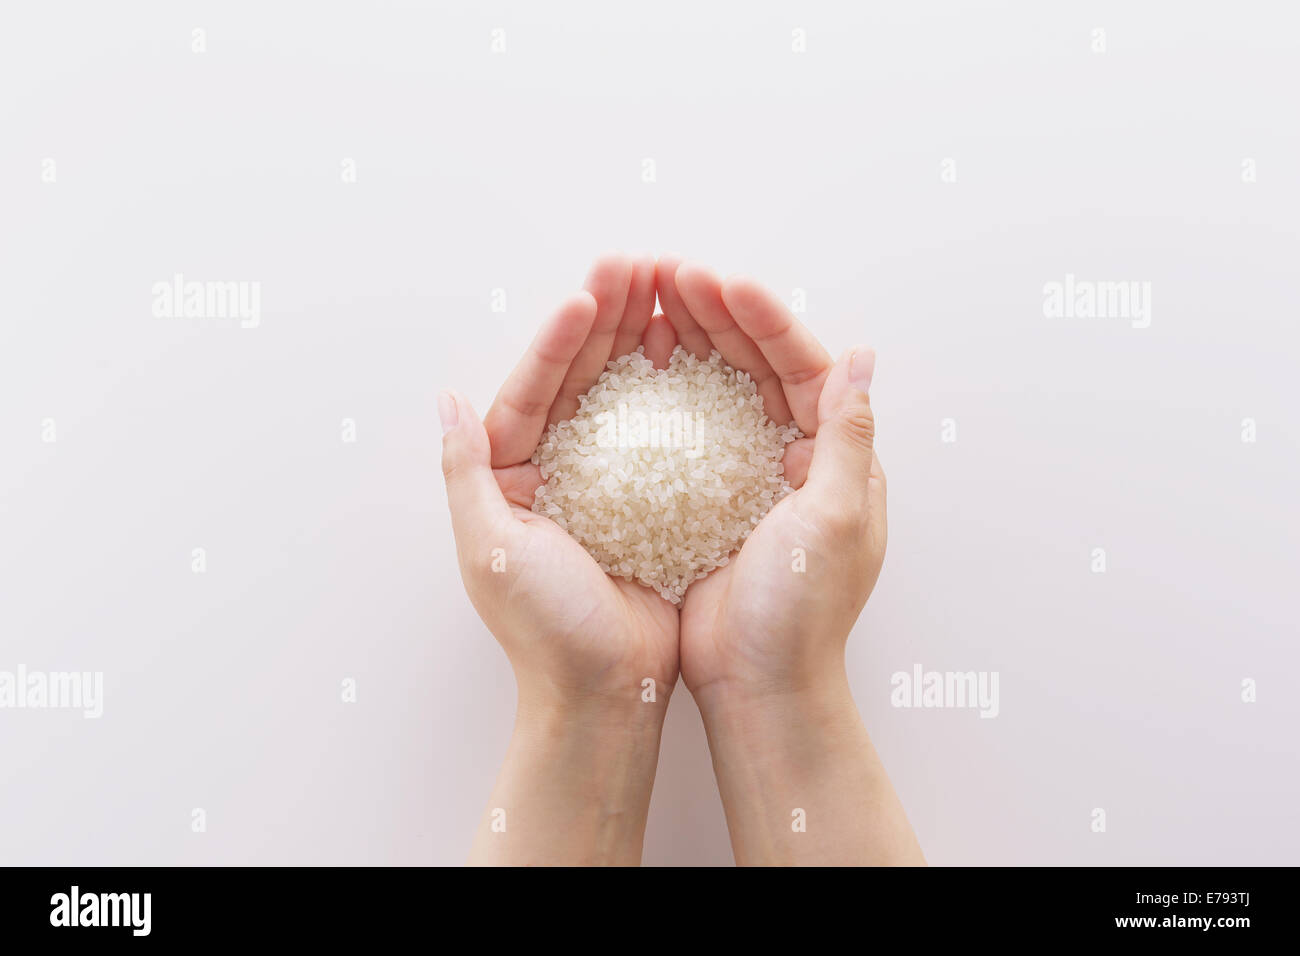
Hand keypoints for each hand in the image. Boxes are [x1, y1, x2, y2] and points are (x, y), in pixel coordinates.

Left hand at [442, 254, 683, 864]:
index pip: (530, 391)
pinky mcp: (652, 500)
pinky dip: (679, 390)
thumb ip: (466, 474)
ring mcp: (606, 483)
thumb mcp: (491, 551)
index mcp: (510, 478)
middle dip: (607, 320)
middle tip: (639, 267)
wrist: (608, 694)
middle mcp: (555, 472)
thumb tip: (446, 400)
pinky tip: (700, 354)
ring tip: (672, 290)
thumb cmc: (546, 633)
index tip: (591, 293)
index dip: (559, 340)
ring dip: (644, 341)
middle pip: (579, 380)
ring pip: (623, 395)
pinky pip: (663, 432)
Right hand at [656, 257, 884, 699]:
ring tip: (644, 301)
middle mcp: (795, 458)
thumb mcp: (835, 521)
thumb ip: (848, 436)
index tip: (719, 282)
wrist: (758, 685)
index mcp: (835, 457)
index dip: (762, 319)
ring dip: (686, 343)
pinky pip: (684, 429)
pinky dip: (661, 393)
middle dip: (715, 316)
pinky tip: (630, 365)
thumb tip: (863, 356)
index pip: (802, 366)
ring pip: (718, 389)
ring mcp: (747, 476)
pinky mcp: (705, 498)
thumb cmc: (802, 613)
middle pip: (755, 367)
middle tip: (667, 274)